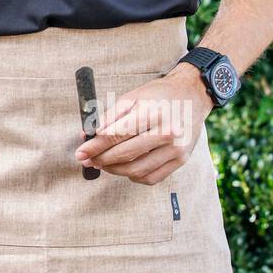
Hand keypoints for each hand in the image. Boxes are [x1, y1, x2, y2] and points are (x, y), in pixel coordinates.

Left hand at [75, 67, 212, 183]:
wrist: (192, 96)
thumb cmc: (158, 95)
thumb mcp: (132, 97)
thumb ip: (109, 117)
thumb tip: (88, 136)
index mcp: (153, 113)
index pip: (117, 135)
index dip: (95, 146)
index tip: (81, 153)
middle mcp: (167, 132)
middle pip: (126, 154)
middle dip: (101, 159)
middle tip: (88, 160)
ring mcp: (176, 149)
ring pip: (137, 170)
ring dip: (115, 171)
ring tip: (104, 164)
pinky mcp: (181, 160)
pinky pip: (152, 178)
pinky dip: (134, 177)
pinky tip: (125, 169)